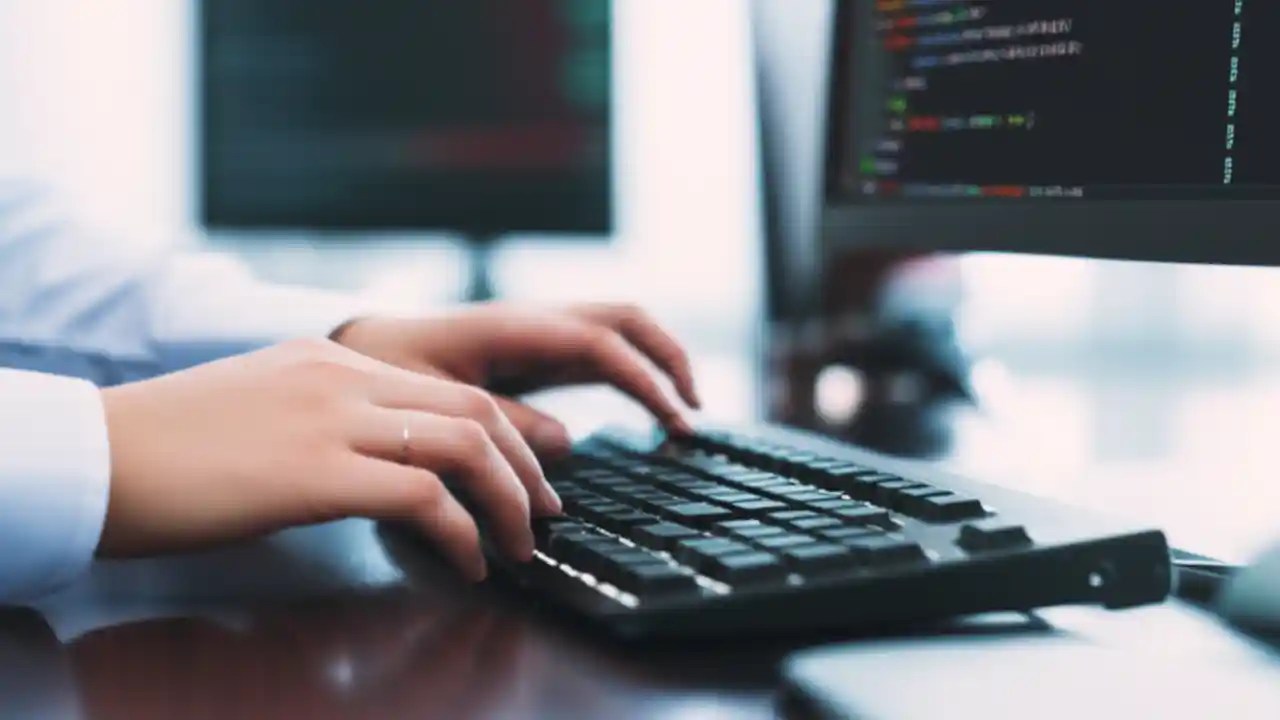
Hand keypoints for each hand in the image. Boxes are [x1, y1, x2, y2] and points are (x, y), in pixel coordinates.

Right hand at [99, 338, 560, 579]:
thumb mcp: (268, 408)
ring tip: (517, 546)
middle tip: (542, 515)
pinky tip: (465, 563)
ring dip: (508, 502)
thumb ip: (332, 419)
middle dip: (525, 469)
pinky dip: (461, 533)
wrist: (96, 453)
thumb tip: (386, 463)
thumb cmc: (172, 447)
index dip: (506, 437)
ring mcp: (330, 418)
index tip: (525, 478)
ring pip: (466, 444)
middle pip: (477, 410)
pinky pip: (422, 495)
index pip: (451, 389)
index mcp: (335, 361)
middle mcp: (344, 376)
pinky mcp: (312, 471)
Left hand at [333, 303, 701, 454]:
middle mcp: (536, 320)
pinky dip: (633, 376)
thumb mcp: (435, 404)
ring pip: (620, 330)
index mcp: (513, 326)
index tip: (674, 421)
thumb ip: (502, 423)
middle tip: (693, 412)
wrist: (360, 346)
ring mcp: (541, 332)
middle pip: (626, 319)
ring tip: (681, 417)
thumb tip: (568, 441)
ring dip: (658, 363)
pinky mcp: (538, 351)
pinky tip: (645, 409)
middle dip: (669, 358)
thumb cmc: (387, 369)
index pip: (599, 342)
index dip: (643, 379)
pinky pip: (600, 353)